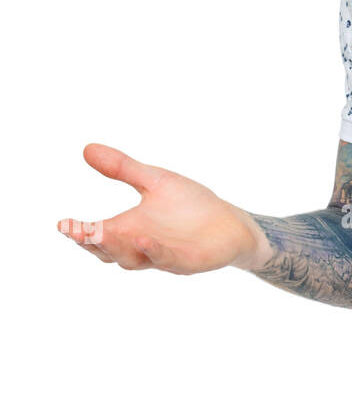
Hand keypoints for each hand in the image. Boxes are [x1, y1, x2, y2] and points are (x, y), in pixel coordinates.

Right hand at [60, 143, 264, 273]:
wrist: (230, 223)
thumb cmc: (190, 205)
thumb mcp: (155, 181)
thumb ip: (124, 168)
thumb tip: (88, 148)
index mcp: (127, 229)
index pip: (95, 235)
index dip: (78, 231)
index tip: (62, 223)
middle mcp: (139, 247)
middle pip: (108, 251)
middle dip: (92, 241)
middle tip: (76, 230)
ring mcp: (162, 257)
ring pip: (132, 259)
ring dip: (117, 247)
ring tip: (104, 231)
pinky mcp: (186, 262)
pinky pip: (167, 260)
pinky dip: (153, 251)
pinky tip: (143, 239)